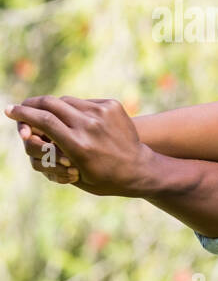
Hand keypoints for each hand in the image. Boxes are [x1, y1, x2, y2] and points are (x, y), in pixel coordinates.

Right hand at [5, 97, 153, 196]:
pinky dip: (73, 108)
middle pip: (50, 104)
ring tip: (45, 113)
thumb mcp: (74, 174)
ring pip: (66, 101)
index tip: (9, 110)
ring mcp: (103, 114)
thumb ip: (51, 152)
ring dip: (52, 106)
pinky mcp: (113, 106)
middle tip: (21, 107)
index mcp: (79, 146)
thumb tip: (29, 129)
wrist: (142, 169)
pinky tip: (71, 117)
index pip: (43, 120)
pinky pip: (83, 102)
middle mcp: (90, 126)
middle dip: (31, 105)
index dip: (22, 114)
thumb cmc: (104, 179)